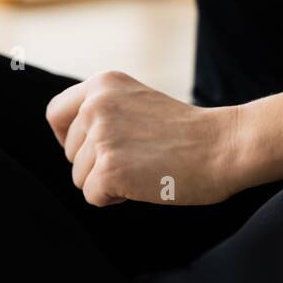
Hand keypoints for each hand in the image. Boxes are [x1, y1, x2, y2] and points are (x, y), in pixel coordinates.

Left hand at [45, 71, 243, 206]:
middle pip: (70, 153)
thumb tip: (72, 145)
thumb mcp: (139, 103)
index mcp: (104, 84)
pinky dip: (117, 198)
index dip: (70, 138)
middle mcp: (97, 105)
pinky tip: (145, 182)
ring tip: (147, 167)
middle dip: (97, 164)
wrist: (226, 145)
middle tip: (141, 158)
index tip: (94, 149)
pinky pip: (94, 197)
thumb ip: (107, 113)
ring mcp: (102, 137)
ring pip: (81, 178)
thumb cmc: (190, 132)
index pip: (56, 113)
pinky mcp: (108, 168)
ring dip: (110, 181)